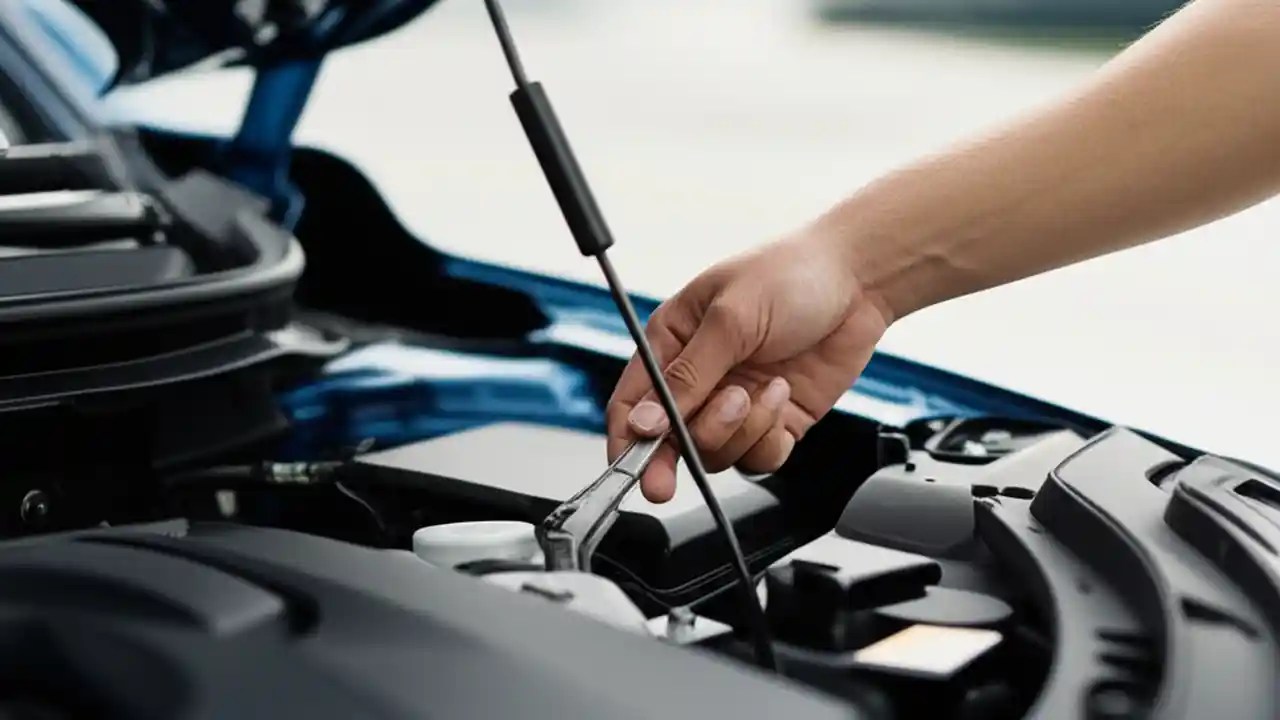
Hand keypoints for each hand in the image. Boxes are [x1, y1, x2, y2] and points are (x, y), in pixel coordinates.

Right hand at [606, 229, 891, 502]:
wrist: (859, 279)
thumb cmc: (789, 274)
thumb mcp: (730, 319)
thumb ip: (688, 376)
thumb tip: (645, 422)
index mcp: (672, 343)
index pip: (632, 402)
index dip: (627, 440)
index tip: (633, 469)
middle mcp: (700, 378)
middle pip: (671, 439)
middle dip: (679, 452)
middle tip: (667, 483)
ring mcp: (736, 403)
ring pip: (715, 452)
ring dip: (737, 431)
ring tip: (761, 391)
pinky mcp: (773, 421)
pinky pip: (757, 457)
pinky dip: (768, 437)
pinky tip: (782, 396)